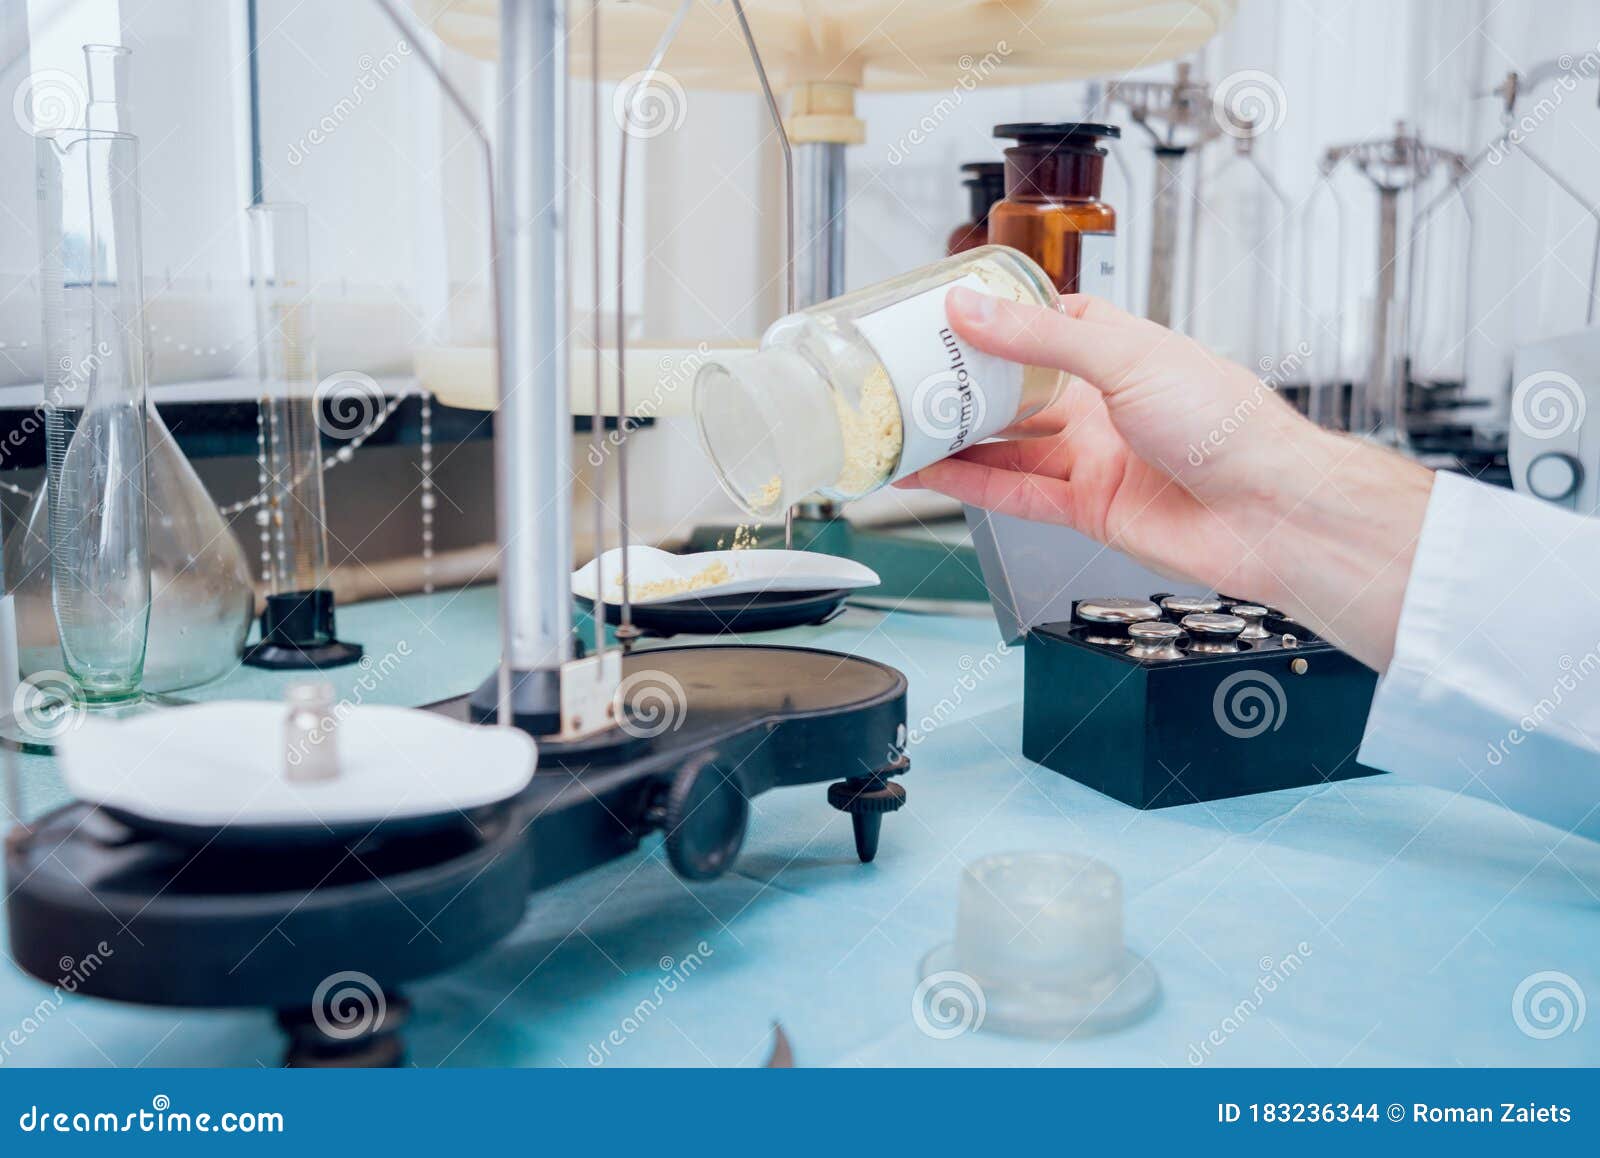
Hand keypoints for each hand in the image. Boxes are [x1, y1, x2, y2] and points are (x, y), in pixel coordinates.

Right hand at [896, 287, 1434, 670]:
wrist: (1270, 514)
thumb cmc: (1230, 427)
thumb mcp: (1128, 359)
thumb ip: (1041, 339)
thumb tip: (974, 310)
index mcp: (1120, 351)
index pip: (1042, 324)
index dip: (991, 319)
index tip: (939, 316)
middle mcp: (1104, 403)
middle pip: (1014, 390)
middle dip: (961, 385)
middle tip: (904, 378)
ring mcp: (1095, 457)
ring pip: (1008, 445)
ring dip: (955, 439)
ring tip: (902, 429)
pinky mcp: (1088, 508)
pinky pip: (1016, 492)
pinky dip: (971, 484)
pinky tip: (933, 475)